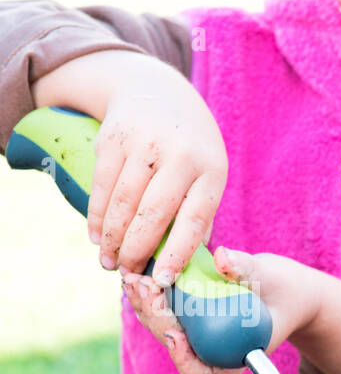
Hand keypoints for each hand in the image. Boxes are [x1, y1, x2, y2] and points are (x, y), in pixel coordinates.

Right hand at [83, 55, 228, 282]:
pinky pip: (101, 186)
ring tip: (108, 262)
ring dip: (112, 238)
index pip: (193, 219)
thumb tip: (185, 263)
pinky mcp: (114, 139)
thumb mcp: (208, 175)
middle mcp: (179, 156)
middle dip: (136, 250)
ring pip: (123, 202)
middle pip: (152, 213)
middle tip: (126, 274)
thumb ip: (200, 215)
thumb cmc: (191, 150)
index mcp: (211, 171)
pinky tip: (96, 236)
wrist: (158, 93)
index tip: (161, 280)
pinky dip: (97, 216)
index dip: (176, 253)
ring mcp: (144, 145)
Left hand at [123, 246, 320, 373]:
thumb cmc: (284, 290)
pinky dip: (150, 294)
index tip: (176, 337)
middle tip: (145, 290)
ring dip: (145, 306)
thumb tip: (223, 258)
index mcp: (236, 357)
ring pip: (163, 328)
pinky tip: (139, 272)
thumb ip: (247, 270)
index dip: (185, 360)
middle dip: (156, 319)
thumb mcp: (270, 280)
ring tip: (134, 280)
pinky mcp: (188, 318)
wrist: (284, 290)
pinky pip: (164, 310)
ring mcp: (198, 335)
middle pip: (176, 346)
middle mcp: (212, 350)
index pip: (206, 373)